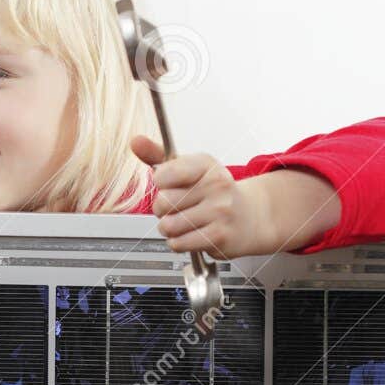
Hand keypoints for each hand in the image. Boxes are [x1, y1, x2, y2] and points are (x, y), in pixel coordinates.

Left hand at [130, 134, 273, 259]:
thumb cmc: (213, 192)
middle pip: (162, 203)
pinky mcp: (219, 237)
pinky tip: (192, 234)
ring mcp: (220, 211)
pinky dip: (179, 242)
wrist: (249, 217)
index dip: (160, 183)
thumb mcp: (189, 168)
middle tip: (178, 207)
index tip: (170, 183)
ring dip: (170, 228)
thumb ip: (158, 156)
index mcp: (206, 164)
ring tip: (185, 222)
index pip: (163, 174)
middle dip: (162, 210)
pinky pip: (178, 243)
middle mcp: (216, 185)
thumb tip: (135, 141)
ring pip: (168, 226)